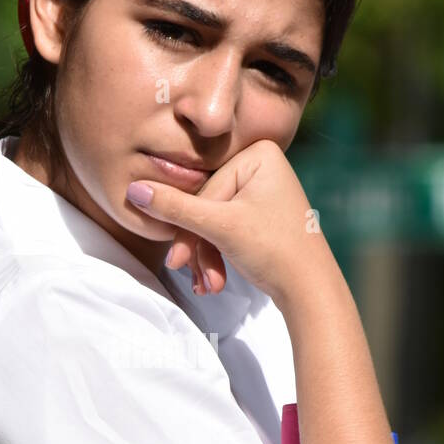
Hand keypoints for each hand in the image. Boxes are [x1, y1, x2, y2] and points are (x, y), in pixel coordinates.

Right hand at [126, 139, 315, 305]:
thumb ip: (174, 208)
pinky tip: (214, 280)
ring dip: (207, 255)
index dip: (190, 227)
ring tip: (208, 285)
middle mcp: (263, 165)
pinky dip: (219, 254)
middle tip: (192, 276)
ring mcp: (264, 190)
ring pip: (215, 221)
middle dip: (199, 246)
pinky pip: (227, 228)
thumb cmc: (273, 250)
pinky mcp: (262, 214)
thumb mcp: (219, 227)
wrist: (311, 290)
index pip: (204, 190)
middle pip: (208, 206)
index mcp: (259, 153)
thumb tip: (132, 190)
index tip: (179, 258)